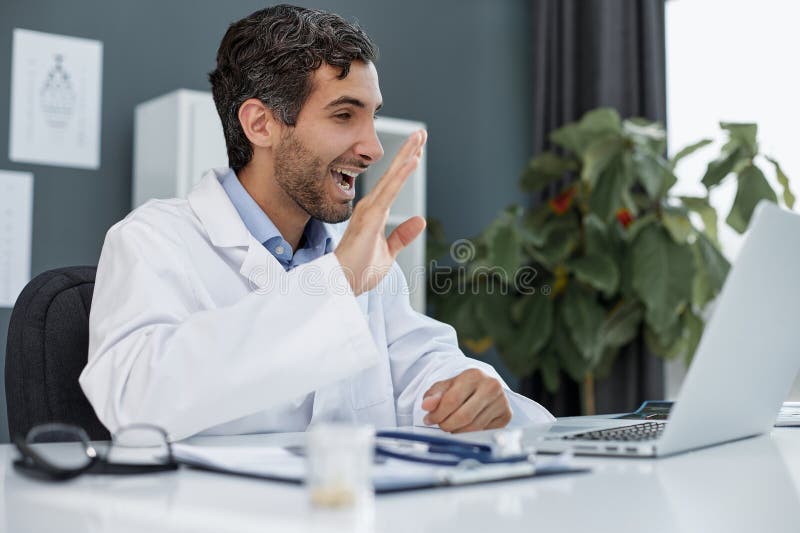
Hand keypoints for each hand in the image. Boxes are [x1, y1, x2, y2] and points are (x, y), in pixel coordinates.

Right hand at [334, 130, 426, 295]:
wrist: (343, 285)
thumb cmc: (360, 270)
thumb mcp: (388, 253)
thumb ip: (402, 236)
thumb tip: (419, 221)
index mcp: (375, 213)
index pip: (394, 184)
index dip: (405, 165)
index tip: (418, 148)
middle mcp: (371, 207)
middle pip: (393, 175)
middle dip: (408, 152)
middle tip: (421, 133)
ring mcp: (369, 210)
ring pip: (392, 178)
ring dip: (406, 157)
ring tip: (419, 139)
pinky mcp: (370, 218)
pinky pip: (389, 192)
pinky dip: (401, 175)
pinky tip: (412, 161)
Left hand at [421, 369, 511, 432]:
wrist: (485, 387)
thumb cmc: (463, 388)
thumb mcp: (446, 387)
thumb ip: (434, 395)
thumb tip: (426, 406)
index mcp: (474, 375)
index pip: (452, 400)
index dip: (437, 414)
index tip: (429, 419)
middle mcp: (491, 386)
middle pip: (463, 416)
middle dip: (447, 425)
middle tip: (440, 426)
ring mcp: (501, 402)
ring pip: (473, 427)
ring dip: (457, 431)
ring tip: (451, 426)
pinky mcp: (506, 416)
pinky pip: (483, 432)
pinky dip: (470, 434)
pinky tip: (465, 428)